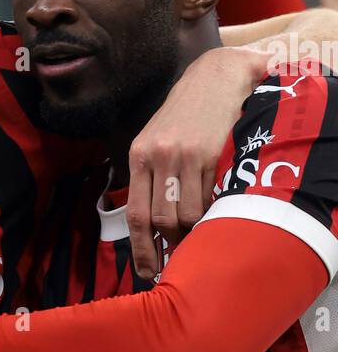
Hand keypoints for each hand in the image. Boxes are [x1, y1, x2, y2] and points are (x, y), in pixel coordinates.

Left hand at [127, 45, 271, 277]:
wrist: (215, 79)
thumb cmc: (184, 116)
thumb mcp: (154, 140)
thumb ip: (148, 177)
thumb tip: (148, 225)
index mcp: (138, 156)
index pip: (135, 214)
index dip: (141, 248)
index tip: (147, 272)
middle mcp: (158, 157)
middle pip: (161, 220)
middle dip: (171, 243)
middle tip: (180, 252)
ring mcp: (185, 156)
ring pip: (186, 214)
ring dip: (194, 231)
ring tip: (200, 233)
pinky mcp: (212, 155)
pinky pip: (210, 198)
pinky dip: (211, 213)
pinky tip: (215, 214)